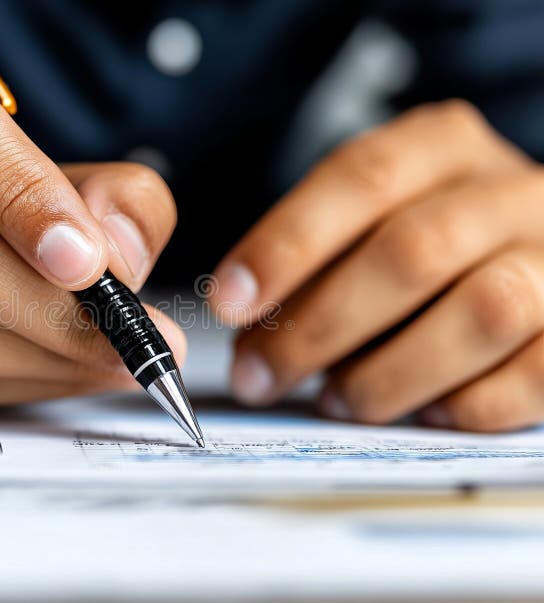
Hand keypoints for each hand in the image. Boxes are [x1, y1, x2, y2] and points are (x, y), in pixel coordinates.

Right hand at [0, 57, 182, 411]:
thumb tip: (115, 252)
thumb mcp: (65, 177)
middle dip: (46, 299)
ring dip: (34, 353)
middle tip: (123, 332)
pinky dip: (1, 385)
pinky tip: (52, 373)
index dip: (24, 194)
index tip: (89, 259)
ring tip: (105, 358)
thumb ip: (114, 199)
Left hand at [210, 100, 543, 431]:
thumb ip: (313, 268)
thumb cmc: (427, 243)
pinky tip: (422, 411)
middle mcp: (510, 190)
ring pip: (483, 311)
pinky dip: (465, 404)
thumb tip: (251, 345)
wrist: (537, 249)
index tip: (228, 303)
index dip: (286, 245)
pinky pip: (534, 375)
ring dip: (389, 373)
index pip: (359, 179)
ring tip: (336, 400)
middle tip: (259, 376)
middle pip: (412, 251)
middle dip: (320, 326)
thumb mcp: (369, 223)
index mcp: (442, 146)